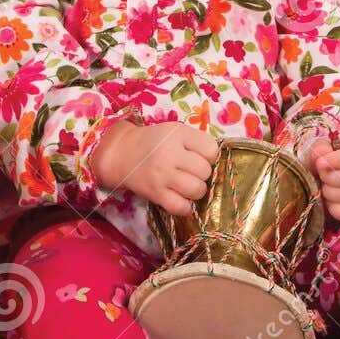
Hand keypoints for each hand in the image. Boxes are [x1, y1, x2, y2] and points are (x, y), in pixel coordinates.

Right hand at [90, 120, 219, 216]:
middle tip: (190, 172)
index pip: (211, 150)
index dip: (209, 156)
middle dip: (202, 174)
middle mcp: (170, 154)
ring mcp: (162, 175)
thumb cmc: (155, 143)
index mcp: (178, 134)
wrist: (122, 154)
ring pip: (197, 190)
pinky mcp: (156, 194)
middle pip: (205, 171)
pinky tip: (181, 199)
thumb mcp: (176, 131)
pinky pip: (181, 207)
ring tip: (187, 186)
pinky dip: (185, 207)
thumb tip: (217, 164)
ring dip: (196, 190)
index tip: (198, 157)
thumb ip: (197, 142)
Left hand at [303, 133, 339, 222]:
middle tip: (321, 175)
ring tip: (324, 187)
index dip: (336, 160)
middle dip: (328, 178)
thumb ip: (320, 148)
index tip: (320, 163)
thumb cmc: (326, 159)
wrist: (329, 177)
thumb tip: (321, 153)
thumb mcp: (321, 149)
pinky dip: (335, 209)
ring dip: (329, 193)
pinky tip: (328, 201)